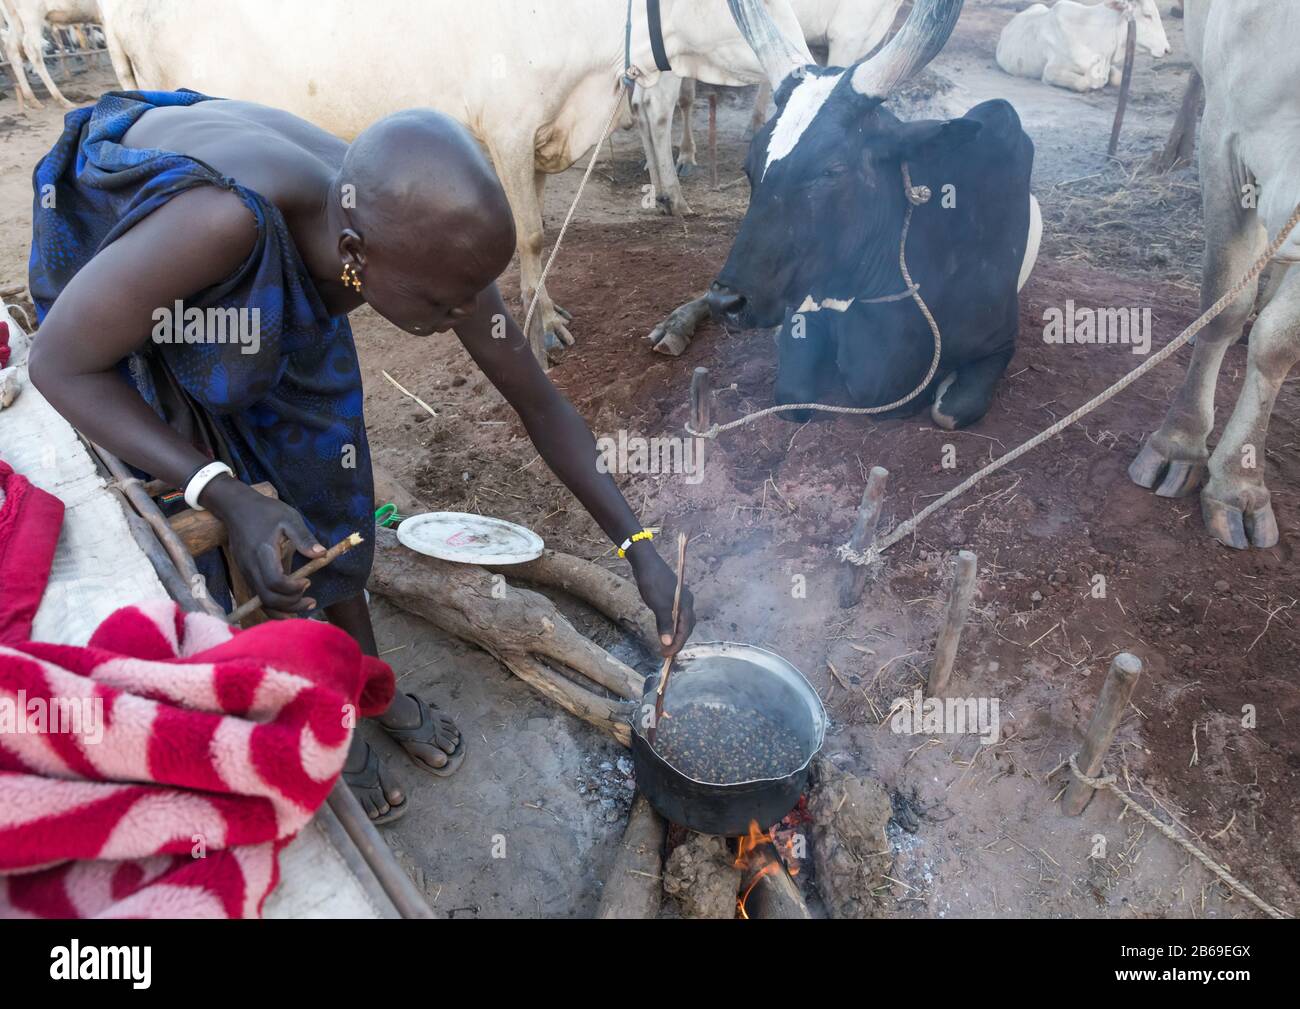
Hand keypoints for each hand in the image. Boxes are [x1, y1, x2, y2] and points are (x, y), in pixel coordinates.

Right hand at [201, 476, 324, 613]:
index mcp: (263, 552)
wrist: (236, 508)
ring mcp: (246, 572)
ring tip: (305, 605)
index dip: (293, 588)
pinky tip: (290, 604)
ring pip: (262, 601)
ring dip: (283, 609)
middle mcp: (251, 567)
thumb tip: (321, 554)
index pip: (275, 582)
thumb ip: (304, 537)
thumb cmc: (266, 511)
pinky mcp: (246, 574)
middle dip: (291, 605)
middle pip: (268, 598)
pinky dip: (274, 605)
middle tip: (311, 601)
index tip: (308, 581)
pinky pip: (258, 596)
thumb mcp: (289, 518)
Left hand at [628, 546, 694, 656]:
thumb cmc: (652, 582)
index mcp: (686, 604)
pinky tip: (665, 629)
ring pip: (682, 621)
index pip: (685, 630)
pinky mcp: (672, 597)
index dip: (677, 644)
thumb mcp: (658, 605)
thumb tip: (668, 643)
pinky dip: (672, 625)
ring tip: (667, 645)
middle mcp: (687, 602)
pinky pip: (676, 615)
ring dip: (676, 634)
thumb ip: (664, 624)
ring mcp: (680, 599)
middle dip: (678, 641)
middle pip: (687, 627)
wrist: (645, 562)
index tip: (666, 655)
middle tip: (666, 652)